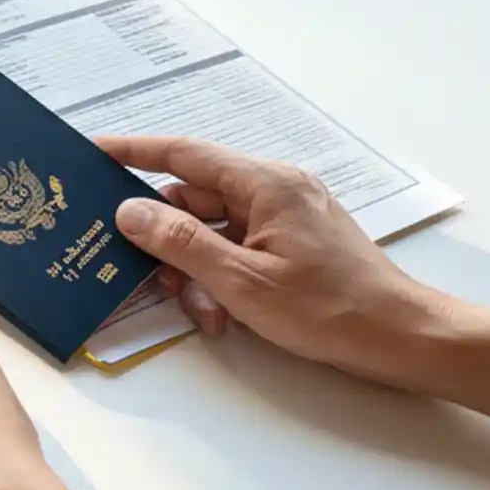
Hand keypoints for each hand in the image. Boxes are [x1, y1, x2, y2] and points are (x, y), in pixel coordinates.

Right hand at [99, 136, 489, 407]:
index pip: (183, 155)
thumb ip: (179, 242)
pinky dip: (219, 280)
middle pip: (193, 201)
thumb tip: (128, 211)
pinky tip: (221, 315)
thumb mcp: (239, 280)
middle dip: (166, 242)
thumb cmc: (327, 308)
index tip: (92, 152)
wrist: (398, 338)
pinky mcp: (288, 244)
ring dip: (194, 272)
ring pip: (211, 232)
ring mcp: (281, 218)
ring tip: (202, 312)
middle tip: (142, 275)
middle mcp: (272, 191)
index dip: (133, 151)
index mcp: (264, 184)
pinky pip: (234, 250)